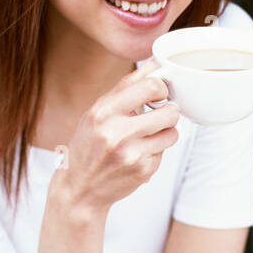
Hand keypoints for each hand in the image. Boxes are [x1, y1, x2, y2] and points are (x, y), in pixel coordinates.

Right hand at [55, 60, 180, 213]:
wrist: (80, 189)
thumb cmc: (88, 145)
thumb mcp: (97, 111)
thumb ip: (126, 87)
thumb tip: (156, 63)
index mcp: (103, 113)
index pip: (150, 87)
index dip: (162, 87)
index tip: (160, 92)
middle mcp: (117, 134)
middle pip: (169, 112)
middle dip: (168, 111)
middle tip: (159, 114)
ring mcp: (132, 154)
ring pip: (172, 133)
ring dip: (165, 133)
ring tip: (147, 136)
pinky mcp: (144, 171)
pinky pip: (165, 152)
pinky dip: (156, 151)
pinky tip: (139, 154)